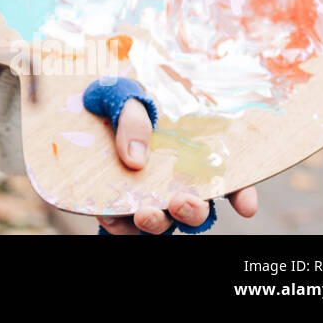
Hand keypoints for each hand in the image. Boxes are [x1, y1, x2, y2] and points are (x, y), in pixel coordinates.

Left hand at [96, 97, 258, 233]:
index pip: (226, 178)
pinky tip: (109, 216)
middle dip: (193, 211)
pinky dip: (120, 227)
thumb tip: (135, 159)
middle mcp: (173, 180)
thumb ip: (133, 118)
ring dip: (159, 224)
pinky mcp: (118, 205)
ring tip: (145, 214)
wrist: (76, 103)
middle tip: (181, 202)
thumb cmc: (111, 97)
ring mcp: (146, 195)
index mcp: (188, 152)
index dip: (241, 194)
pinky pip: (125, 228)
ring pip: (164, 224)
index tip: (245, 207)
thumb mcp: (122, 94)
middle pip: (195, 208)